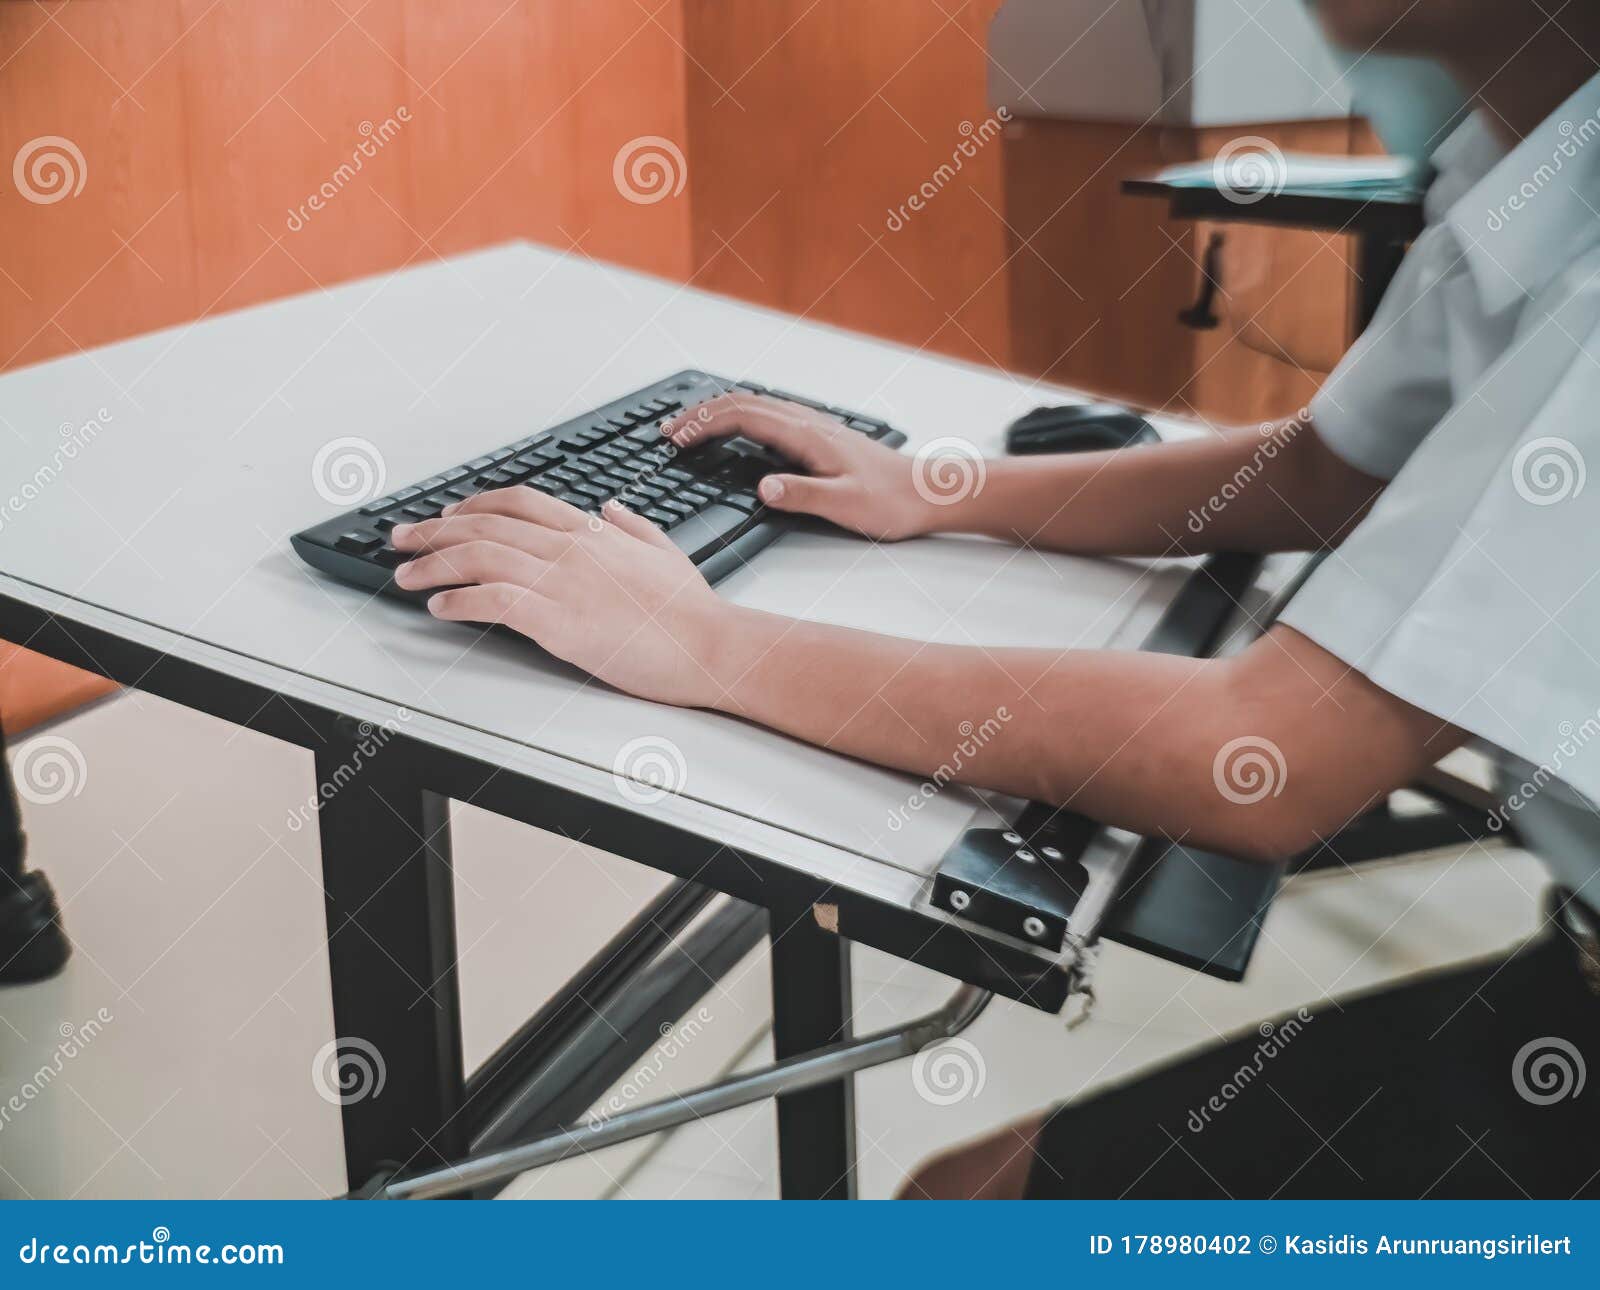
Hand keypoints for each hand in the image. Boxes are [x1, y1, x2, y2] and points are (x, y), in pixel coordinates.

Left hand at [390, 489, 733, 707]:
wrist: (711, 645)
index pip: (516, 502)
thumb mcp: (666, 552)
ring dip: (433, 566)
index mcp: (591, 532)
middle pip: (483, 527)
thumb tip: (609, 509)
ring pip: (478, 558)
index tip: (445, 516)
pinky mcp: (559, 622)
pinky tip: (439, 608)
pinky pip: (493, 601)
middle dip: (433, 531)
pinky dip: (458, 600)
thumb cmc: (692, 610)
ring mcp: (563, 583)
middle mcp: (570, 549)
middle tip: (402, 540)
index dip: (471, 505)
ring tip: (405, 577)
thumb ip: (633, 526)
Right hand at [661, 393, 936, 540]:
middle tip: (668, 429)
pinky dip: (741, 415)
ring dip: (719, 411)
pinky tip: (737, 428)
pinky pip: (770, 414)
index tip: (676, 438)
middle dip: (701, 413)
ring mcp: (814, 426)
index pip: (744, 417)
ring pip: (756, 405)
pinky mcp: (820, 435)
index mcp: (807, 436)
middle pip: (743, 403)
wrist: (927, 491)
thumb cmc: (892, 500)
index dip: (704, 424)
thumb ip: (803, 494)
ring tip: (691, 425)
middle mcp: (808, 423)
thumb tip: (764, 486)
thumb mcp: (846, 504)